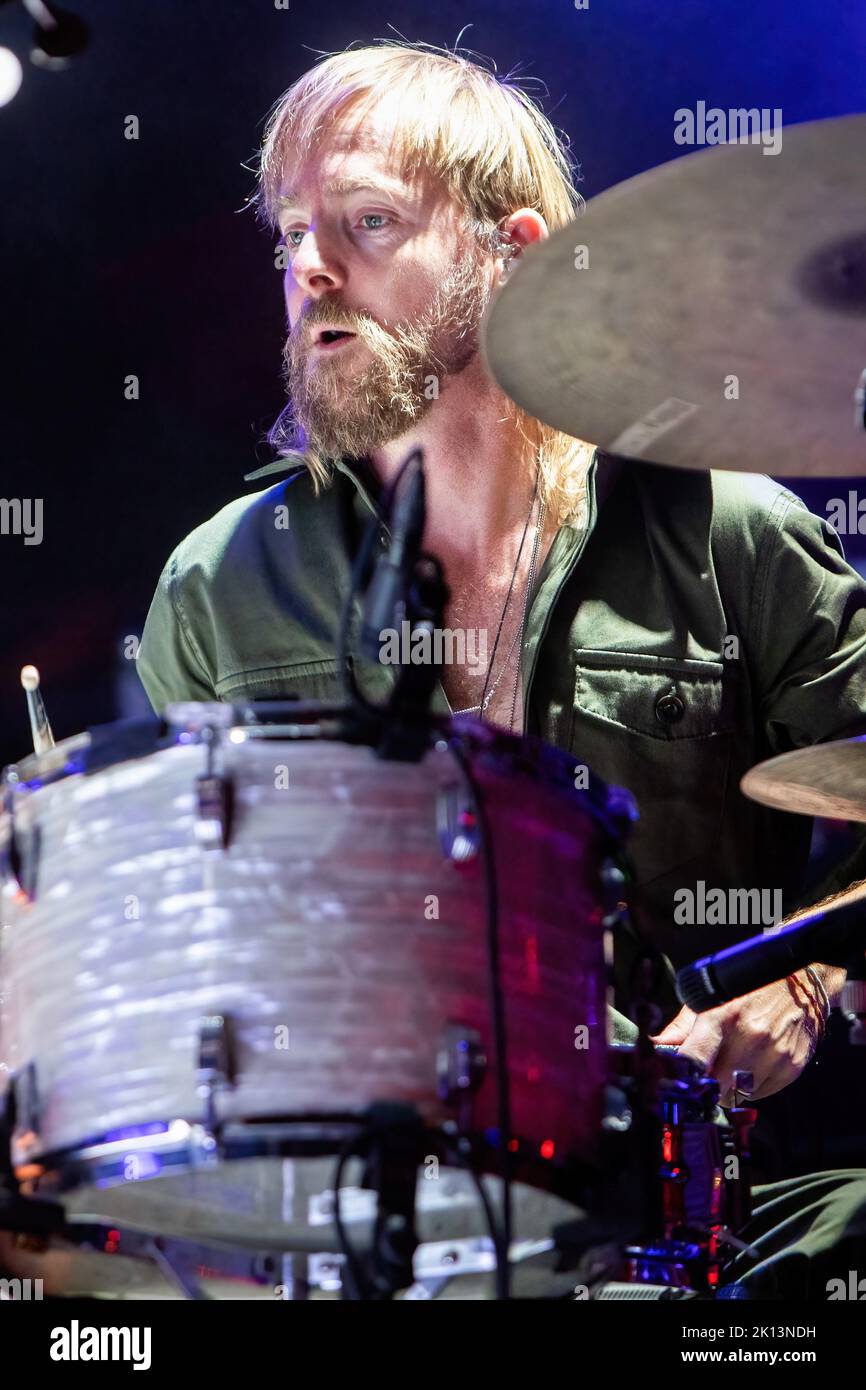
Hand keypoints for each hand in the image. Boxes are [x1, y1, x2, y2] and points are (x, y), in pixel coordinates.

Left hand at [650, 972, 822, 1105]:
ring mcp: (775, 1054)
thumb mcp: (708, 997)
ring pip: (739, 1095)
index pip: (693, 1061)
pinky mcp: (792, 1066)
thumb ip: (681, 1028)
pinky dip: (752, 1086)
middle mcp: (751, 1037)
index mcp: (723, 1016)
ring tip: (733, 1062)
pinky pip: (761, 1094)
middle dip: (706, 1085)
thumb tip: (654, 1047)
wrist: (801, 980)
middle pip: (715, 1086)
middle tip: (705, 1073)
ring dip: (730, 1087)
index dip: (682, 1076)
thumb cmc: (747, 988)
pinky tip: (754, 1063)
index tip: (677, 1080)